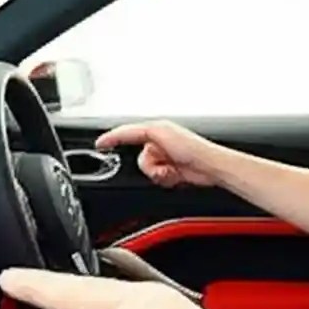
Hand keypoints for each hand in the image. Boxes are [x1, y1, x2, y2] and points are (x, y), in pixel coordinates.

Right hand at [94, 120, 221, 187]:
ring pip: (148, 171)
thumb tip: (124, 134)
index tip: (99, 144)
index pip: (127, 133)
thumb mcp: (160, 133)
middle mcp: (160, 142)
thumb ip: (139, 132)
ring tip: (173, 171)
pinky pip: (158, 178)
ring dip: (159, 173)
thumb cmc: (191, 147)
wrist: (208, 166)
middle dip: (150, 166)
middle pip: (139, 158)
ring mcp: (166, 157)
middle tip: (163, 167)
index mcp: (156, 129)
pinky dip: (166, 179)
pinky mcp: (172, 170)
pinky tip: (177, 175)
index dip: (112, 138)